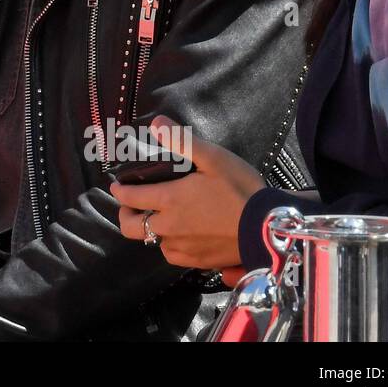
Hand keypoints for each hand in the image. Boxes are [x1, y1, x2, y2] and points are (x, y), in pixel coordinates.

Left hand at [110, 115, 266, 270]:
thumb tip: (156, 123)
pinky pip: (173, 256)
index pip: (130, 197)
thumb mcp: (213, 158)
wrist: (270, 228)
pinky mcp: (199, 263)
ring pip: (153, 243)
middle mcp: (169, 228)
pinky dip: (170, 246)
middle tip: (132, 205)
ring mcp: (183, 248)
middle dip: (126, 214)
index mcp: (168, 200)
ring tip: (159, 219)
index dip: (120, 191)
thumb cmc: (241, 189)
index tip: (117, 186)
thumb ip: (182, 141)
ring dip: (150, 231)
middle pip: (130, 228)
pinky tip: (180, 236)